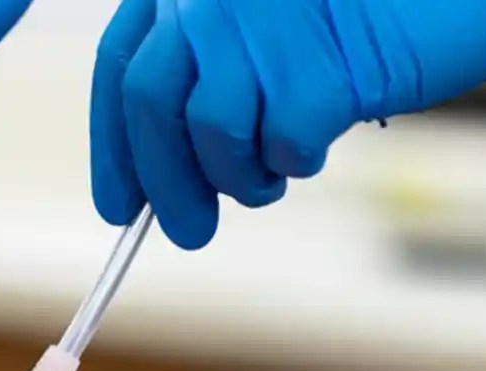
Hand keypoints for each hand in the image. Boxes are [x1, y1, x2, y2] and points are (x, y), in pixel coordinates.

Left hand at [90, 0, 485, 249]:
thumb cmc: (371, 10)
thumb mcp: (268, 25)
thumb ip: (207, 75)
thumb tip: (154, 180)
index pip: (120, 67)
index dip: (114, 146)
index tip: (118, 206)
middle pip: (150, 106)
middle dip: (165, 184)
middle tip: (188, 232)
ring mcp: (262, 22)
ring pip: (213, 136)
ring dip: (241, 177)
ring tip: (275, 174)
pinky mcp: (317, 67)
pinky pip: (281, 148)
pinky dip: (297, 161)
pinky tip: (321, 140)